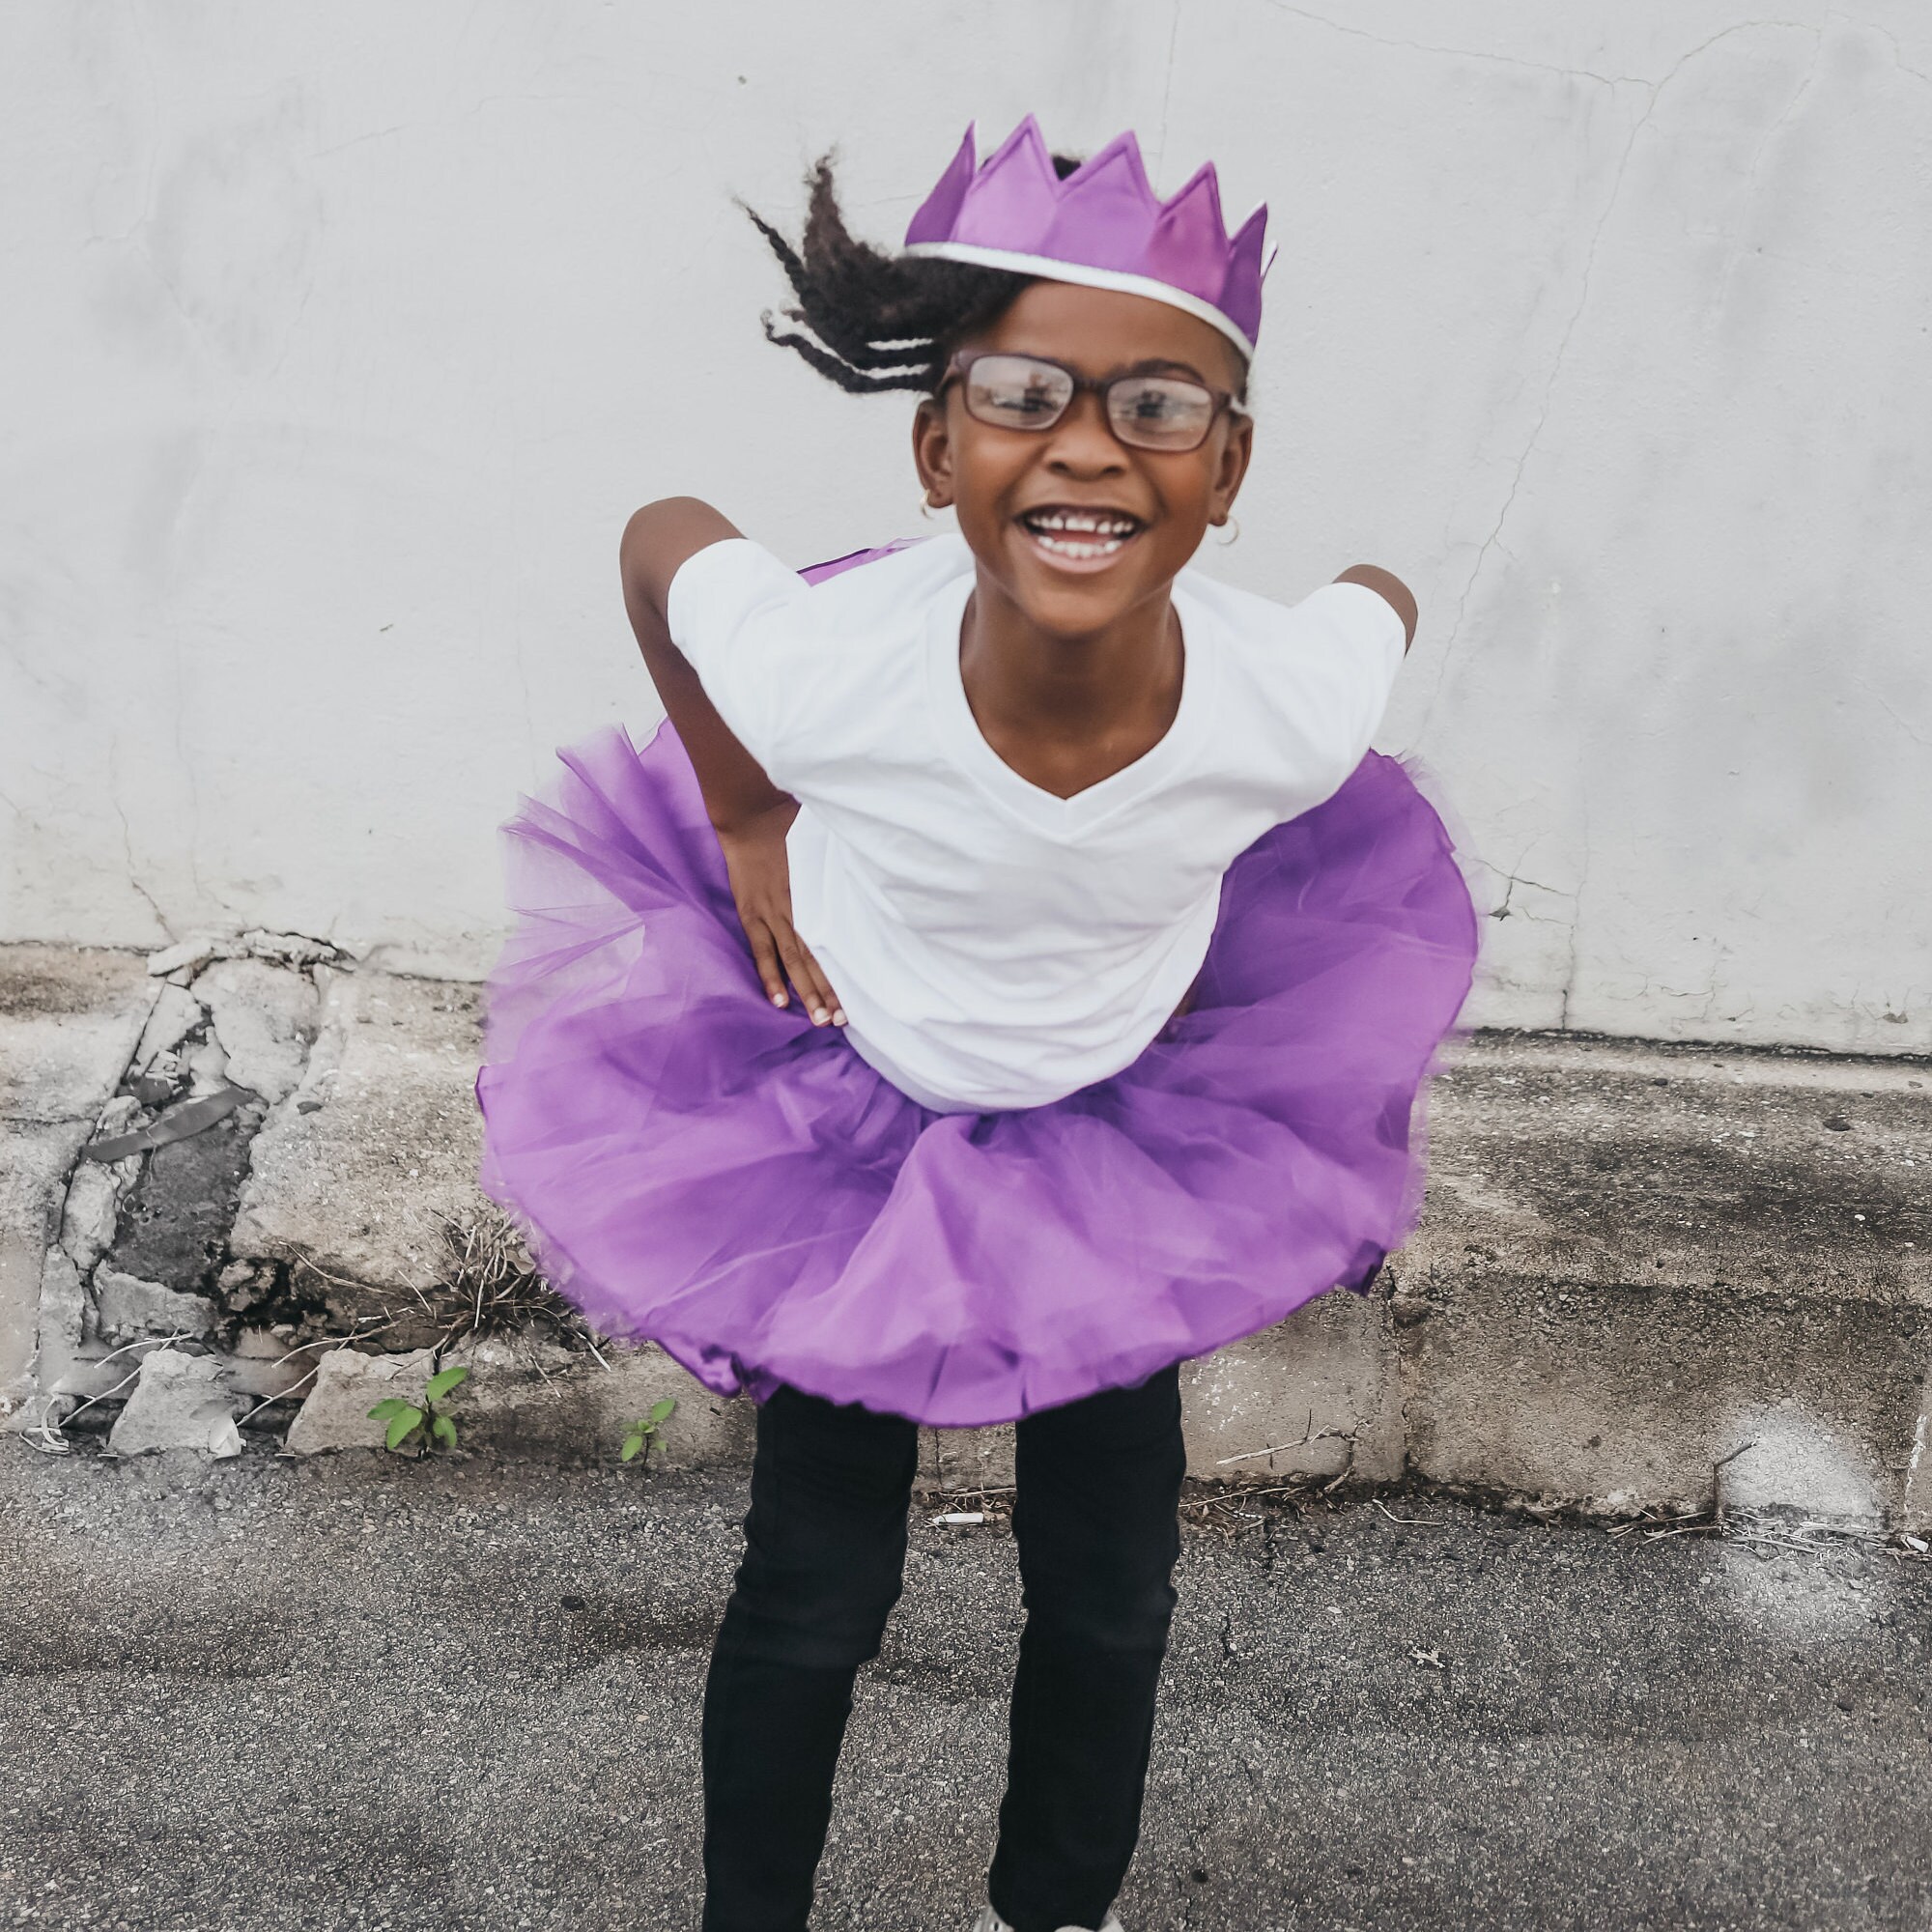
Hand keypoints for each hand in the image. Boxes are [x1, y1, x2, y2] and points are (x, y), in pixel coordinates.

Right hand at [715, 801, 845, 1026]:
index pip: (838, 942)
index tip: (862, 992)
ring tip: (818, 1019)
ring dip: (805, 991)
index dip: (847, 969)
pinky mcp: (751, 913)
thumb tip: (873, 887)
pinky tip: (779, 1001)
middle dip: (829, 991)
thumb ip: (843, 874)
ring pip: (792, 961)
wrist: (752, 815)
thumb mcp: (827, 850)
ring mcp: (771, 914)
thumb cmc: (794, 828)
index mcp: (819, 896)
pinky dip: (770, 977)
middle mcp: (798, 910)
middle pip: (817, 959)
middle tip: (841, 1021)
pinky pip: (762, 951)